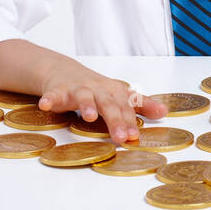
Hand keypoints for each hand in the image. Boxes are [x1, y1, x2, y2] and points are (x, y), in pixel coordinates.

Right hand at [36, 62, 167, 143]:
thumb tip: (164, 113)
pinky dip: (50, 99)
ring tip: (90, 118)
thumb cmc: (97, 88)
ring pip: (84, 96)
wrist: (65, 71)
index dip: (130, 121)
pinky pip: (53, 95)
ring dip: (87, 105)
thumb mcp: (119, 95)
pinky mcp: (58, 91)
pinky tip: (46, 105)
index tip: (135, 137)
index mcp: (114, 92)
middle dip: (115, 120)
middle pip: (108, 104)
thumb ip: (141, 105)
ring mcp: (78, 89)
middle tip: (121, 137)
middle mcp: (98, 89)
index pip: (125, 107)